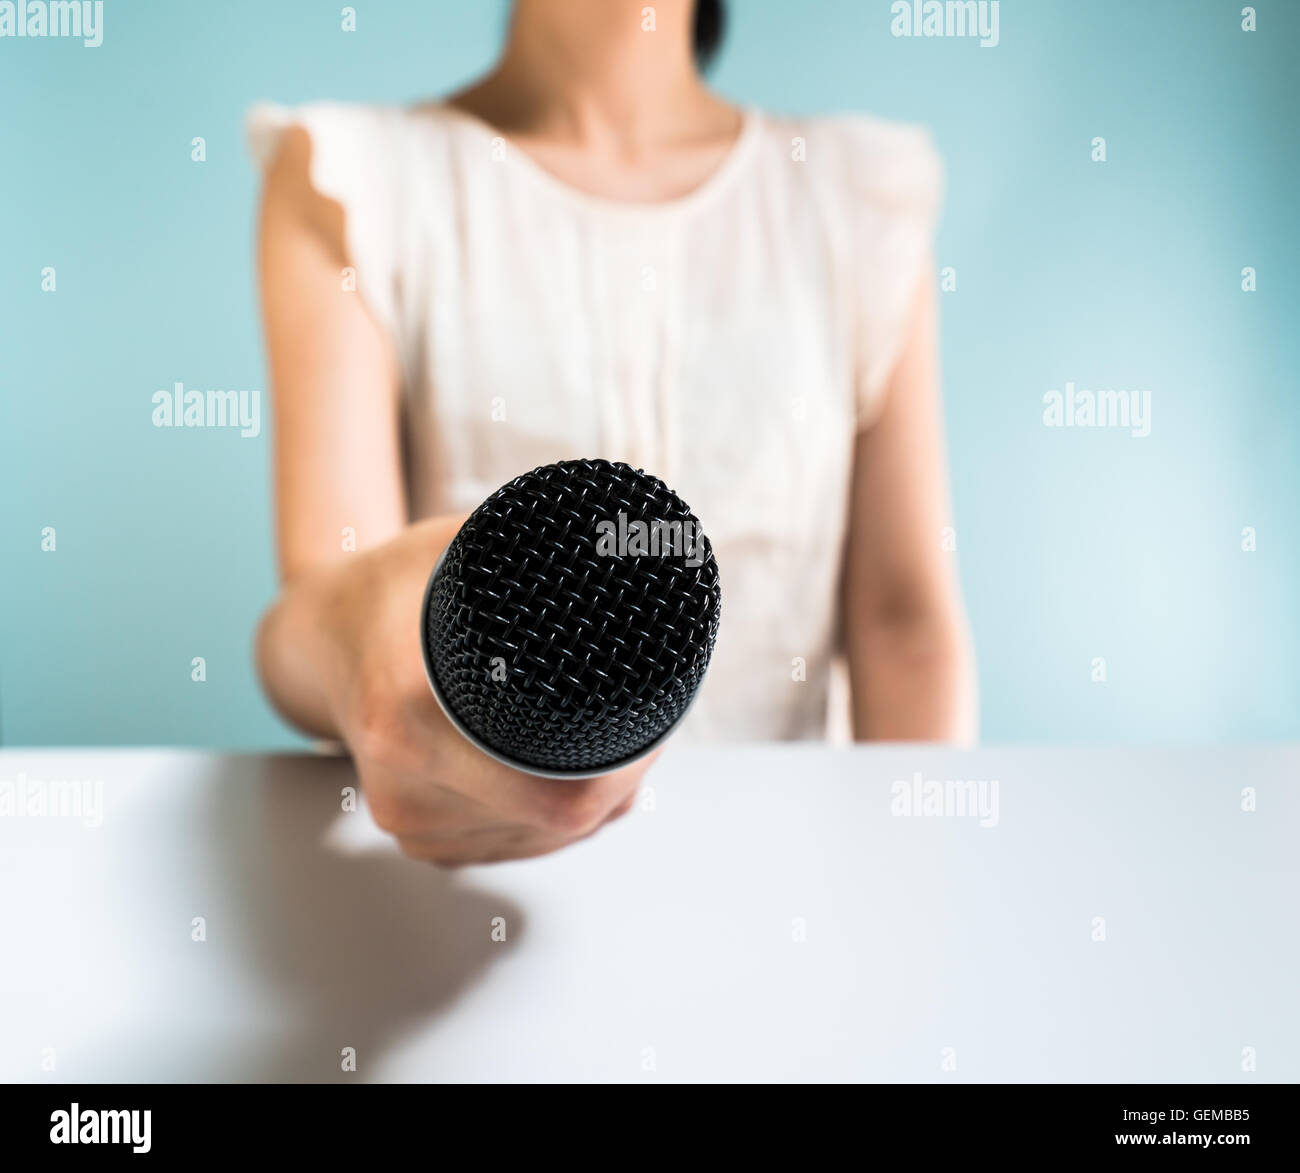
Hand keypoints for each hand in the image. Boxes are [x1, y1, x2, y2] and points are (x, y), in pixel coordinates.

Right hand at [259, 518, 653, 865]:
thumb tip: (625, 536)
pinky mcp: (420, 840)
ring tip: (599, 739)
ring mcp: (410, 822)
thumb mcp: (462, 546)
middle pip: (561, 821)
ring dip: (590, 798)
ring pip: (545, 839)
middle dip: (618, 778)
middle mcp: (403, 784)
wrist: (322, 636)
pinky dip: (553, 816)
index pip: (556, 793)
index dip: (622, 769)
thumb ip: (538, 546)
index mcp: (408, 715)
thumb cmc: (395, 587)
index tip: (653, 726)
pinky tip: (557, 771)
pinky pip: (517, 845)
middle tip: (642, 725)